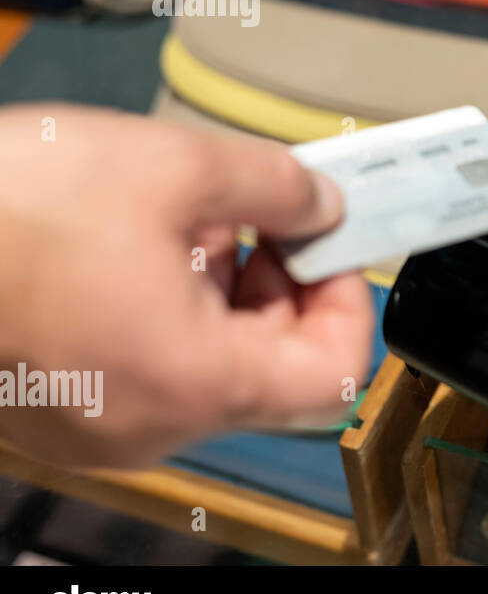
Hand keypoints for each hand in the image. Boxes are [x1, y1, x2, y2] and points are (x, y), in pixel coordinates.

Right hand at [0, 104, 372, 467]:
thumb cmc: (9, 208)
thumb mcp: (174, 167)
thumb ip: (278, 186)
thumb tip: (325, 203)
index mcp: (196, 382)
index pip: (333, 377)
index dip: (347, 303)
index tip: (330, 244)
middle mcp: (153, 426)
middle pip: (271, 370)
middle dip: (280, 285)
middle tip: (257, 216)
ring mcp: (99, 426)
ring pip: (207, 367)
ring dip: (219, 291)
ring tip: (177, 218)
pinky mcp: (57, 410)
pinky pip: (146, 369)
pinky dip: (164, 311)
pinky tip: (126, 246)